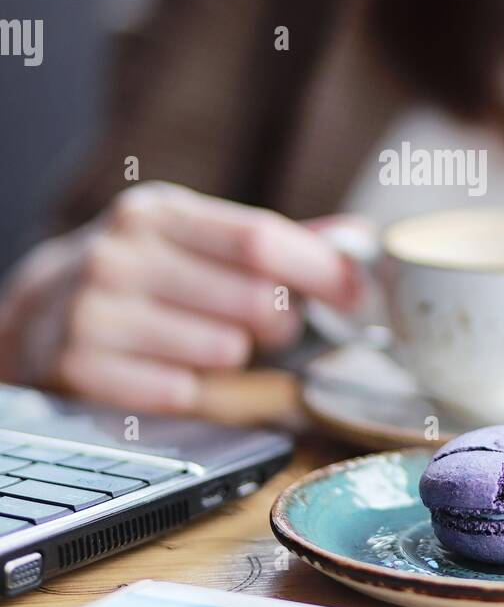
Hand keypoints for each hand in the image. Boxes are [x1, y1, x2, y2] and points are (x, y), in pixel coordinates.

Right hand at [0, 182, 360, 412]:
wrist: (41, 309)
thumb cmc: (143, 271)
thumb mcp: (193, 236)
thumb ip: (274, 240)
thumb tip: (359, 237)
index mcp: (159, 213)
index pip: (258, 240)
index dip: (320, 271)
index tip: (354, 294)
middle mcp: (122, 254)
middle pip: (250, 299)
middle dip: (281, 322)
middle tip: (273, 327)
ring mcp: (96, 310)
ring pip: (221, 351)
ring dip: (235, 358)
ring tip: (212, 344)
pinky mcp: (80, 365)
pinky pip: (178, 393)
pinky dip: (193, 390)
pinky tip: (175, 370)